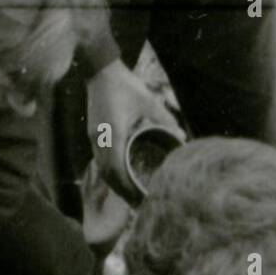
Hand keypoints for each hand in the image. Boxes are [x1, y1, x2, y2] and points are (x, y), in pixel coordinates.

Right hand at [86, 59, 178, 199]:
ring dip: (114, 183)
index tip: (137, 198)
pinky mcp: (92, 134)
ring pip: (101, 169)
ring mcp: (94, 137)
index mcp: (113, 133)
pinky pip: (99, 160)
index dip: (126, 187)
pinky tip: (119, 177)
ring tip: (128, 195)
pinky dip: (109, 172)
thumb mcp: (148, 101)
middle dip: (121, 191)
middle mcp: (100, 139)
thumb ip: (165, 120)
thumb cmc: (125, 85)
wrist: (100, 70)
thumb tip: (182, 137)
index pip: (116, 169)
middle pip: (107, 174)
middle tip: (136, 203)